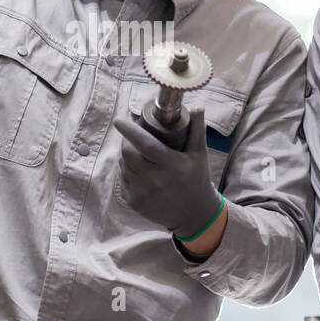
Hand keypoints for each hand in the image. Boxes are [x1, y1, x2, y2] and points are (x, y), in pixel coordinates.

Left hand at [113, 106, 221, 240]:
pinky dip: (127, 171)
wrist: (193, 215)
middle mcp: (154, 179)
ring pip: (123, 165)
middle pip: (128, 153)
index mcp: (170, 165)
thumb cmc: (197, 179)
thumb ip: (197, 129)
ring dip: (127, 156)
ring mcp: (142, 192)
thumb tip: (197, 106)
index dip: (130, 131)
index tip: (119, 120)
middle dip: (126, 141)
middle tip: (133, 135)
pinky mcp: (133, 202)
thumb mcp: (199, 154)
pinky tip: (139, 170)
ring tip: (139, 153)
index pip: (144, 144)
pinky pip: (123, 179)